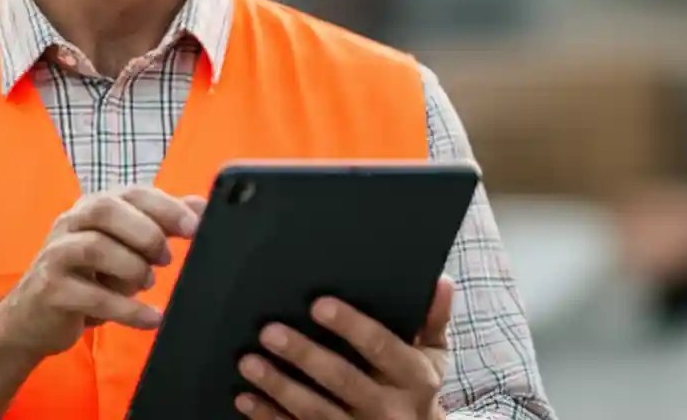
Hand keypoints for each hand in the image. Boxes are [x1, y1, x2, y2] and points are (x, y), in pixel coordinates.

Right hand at [0, 187, 206, 357]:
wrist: (32, 319)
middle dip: (146, 232)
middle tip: (166, 259)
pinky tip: (151, 318)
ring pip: (95, 247)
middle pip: (107, 210)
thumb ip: (160, 223)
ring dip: (132, 267)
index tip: (194, 226)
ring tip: (148, 283)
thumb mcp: (124, 247)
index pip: (132, 193)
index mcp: (93, 206)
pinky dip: (128, 309)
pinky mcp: (50, 290)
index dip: (166, 207)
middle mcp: (71, 223)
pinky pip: (93, 296)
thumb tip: (200, 205)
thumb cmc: (87, 277)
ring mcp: (56, 255)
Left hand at [236, 276, 453, 419]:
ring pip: (316, 412)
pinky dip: (269, 417)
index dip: (351, 326)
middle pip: (343, 380)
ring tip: (249, 362)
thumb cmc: (417, 389)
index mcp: (415, 379)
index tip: (319, 304)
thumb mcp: (433, 356)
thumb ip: (433, 319)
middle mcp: (389, 409)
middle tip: (269, 331)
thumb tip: (440, 280)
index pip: (382, 348)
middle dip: (305, 355)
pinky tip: (246, 398)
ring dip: (279, 387)